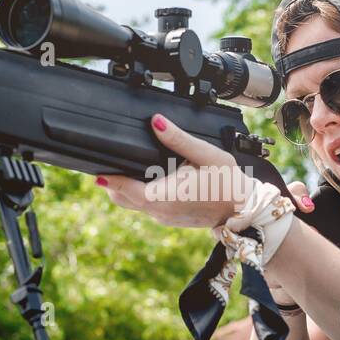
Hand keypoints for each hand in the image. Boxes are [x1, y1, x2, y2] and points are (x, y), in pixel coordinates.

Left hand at [98, 114, 314, 227]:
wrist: (242, 209)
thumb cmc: (227, 182)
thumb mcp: (206, 154)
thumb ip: (179, 139)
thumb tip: (157, 121)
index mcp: (163, 196)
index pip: (123, 189)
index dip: (108, 177)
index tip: (96, 165)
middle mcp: (159, 211)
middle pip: (121, 197)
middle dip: (113, 181)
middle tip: (107, 159)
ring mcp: (162, 217)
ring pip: (131, 203)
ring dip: (125, 187)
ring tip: (127, 164)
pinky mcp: (167, 218)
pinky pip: (145, 206)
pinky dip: (139, 193)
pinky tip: (148, 176)